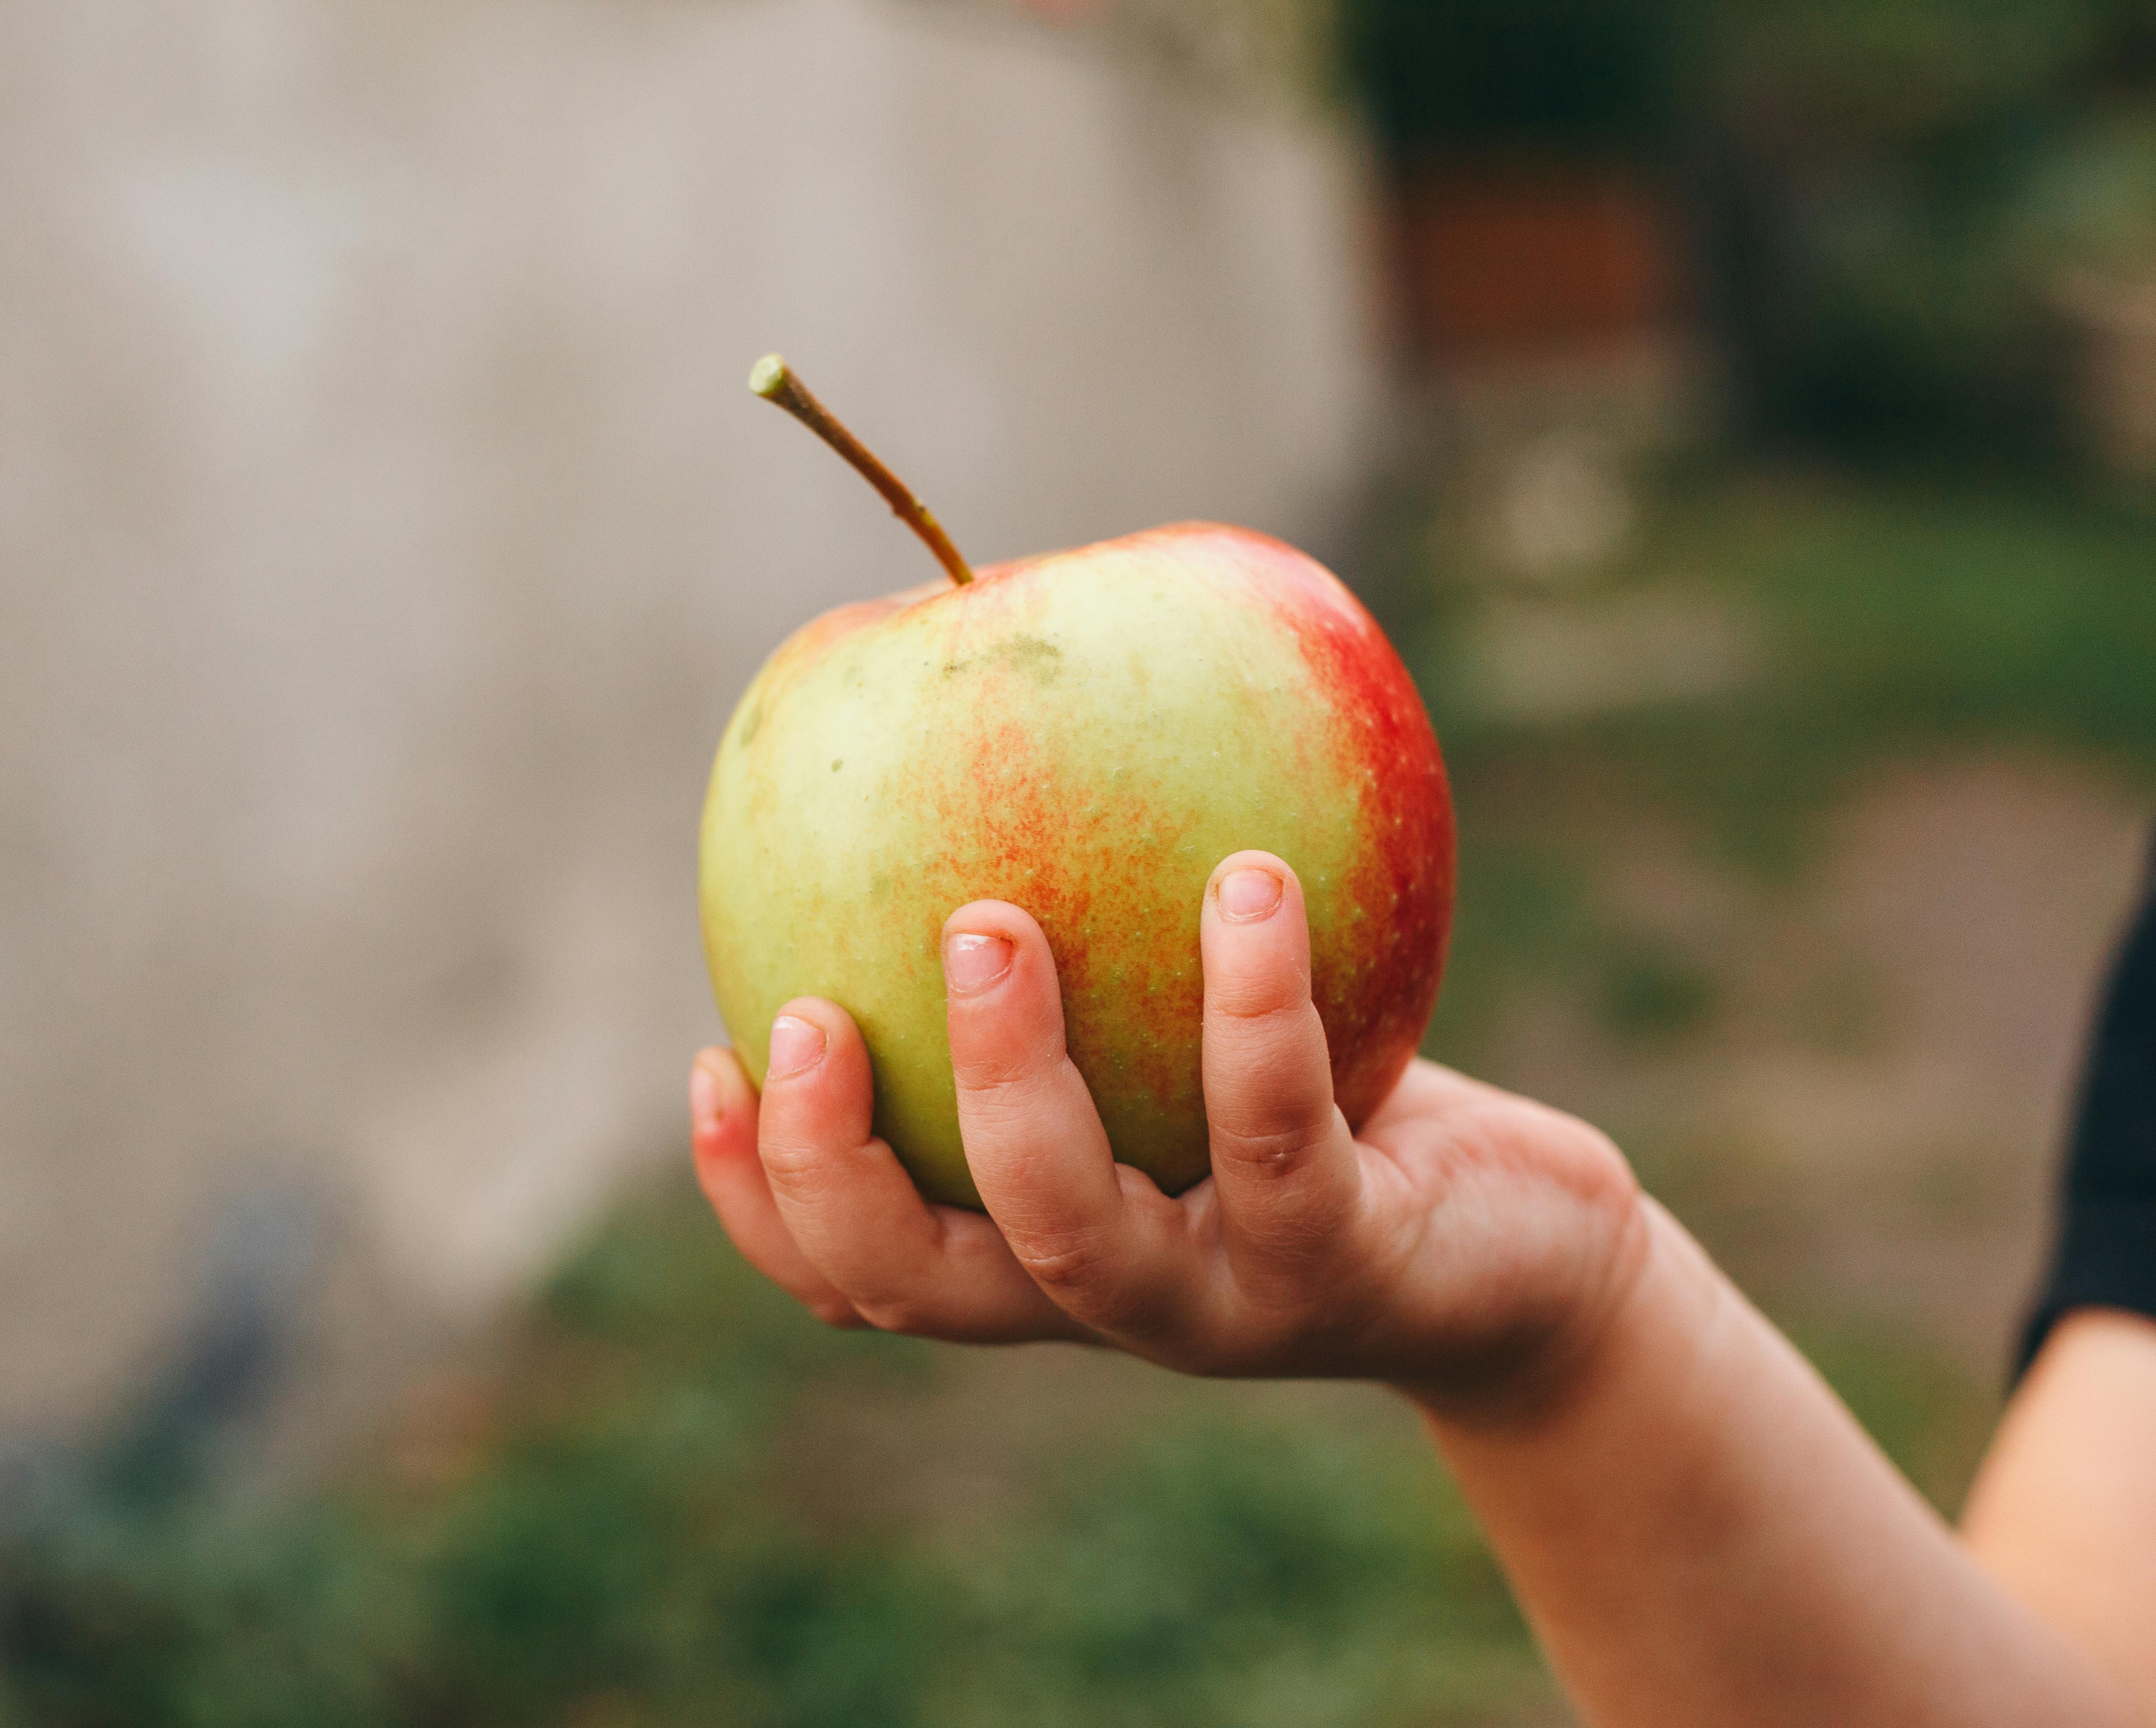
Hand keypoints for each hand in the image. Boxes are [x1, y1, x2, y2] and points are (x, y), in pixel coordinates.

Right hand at [688, 850, 1651, 1408]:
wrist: (1518, 1245)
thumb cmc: (1324, 1104)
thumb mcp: (1176, 1031)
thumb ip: (1077, 947)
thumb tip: (969, 719)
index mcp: (1031, 1256)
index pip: (854, 1268)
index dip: (759, 1193)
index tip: (715, 1054)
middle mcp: (1105, 1300)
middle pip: (917, 1286)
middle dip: (834, 1166)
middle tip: (814, 1012)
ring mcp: (1221, 1298)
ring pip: (1072, 1236)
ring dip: (1009, 1083)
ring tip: (990, 925)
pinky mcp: (1345, 1263)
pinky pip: (1275, 1135)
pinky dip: (1250, 1005)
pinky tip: (1250, 881)